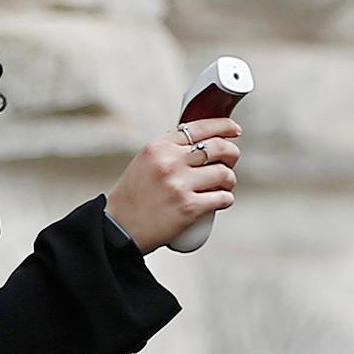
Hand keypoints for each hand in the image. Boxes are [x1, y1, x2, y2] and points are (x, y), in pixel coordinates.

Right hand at [106, 116, 240, 252]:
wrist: (119, 228)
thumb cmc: (134, 197)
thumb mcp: (145, 162)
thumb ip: (169, 151)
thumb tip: (201, 144)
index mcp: (158, 147)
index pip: (198, 127)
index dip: (223, 126)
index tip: (234, 130)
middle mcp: (170, 162)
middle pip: (218, 148)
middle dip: (232, 154)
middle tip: (230, 162)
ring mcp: (180, 185)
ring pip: (225, 174)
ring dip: (230, 180)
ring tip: (223, 186)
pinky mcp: (190, 207)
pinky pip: (224, 198)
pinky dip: (226, 199)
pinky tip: (220, 200)